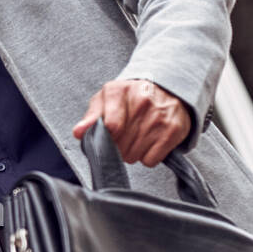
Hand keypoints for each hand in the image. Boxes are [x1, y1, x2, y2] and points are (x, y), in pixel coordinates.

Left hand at [71, 78, 190, 165]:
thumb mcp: (105, 100)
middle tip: (125, 134)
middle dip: (118, 146)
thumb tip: (78, 133)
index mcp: (119, 91)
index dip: (107, 137)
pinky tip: (150, 141)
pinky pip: (150, 161)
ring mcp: (159, 117)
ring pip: (133, 156)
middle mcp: (141, 102)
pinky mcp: (174, 131)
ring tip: (138, 136)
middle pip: (119, 146)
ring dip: (132, 151)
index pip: (110, 127)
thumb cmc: (130, 98)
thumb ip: (90, 117)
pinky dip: (148, 156)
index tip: (110, 134)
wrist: (168, 90)